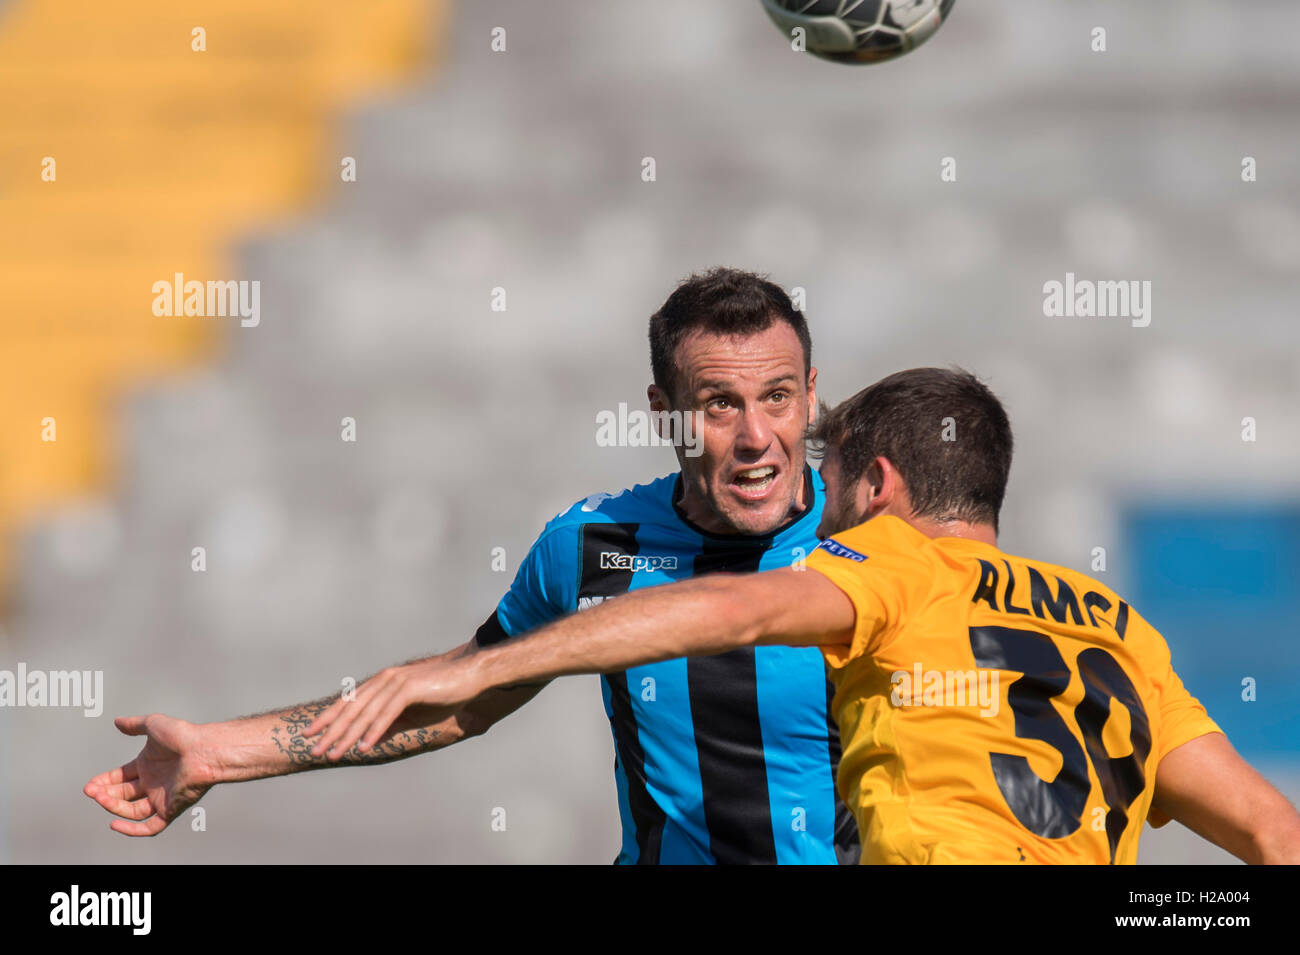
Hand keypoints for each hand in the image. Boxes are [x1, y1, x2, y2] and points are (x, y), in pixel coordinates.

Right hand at [83, 714, 216, 836]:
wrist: (204, 750)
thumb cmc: (183, 735)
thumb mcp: (153, 724)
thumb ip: (134, 724)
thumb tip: (117, 721)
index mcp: (148, 765)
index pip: (120, 778)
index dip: (104, 782)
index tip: (90, 785)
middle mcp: (154, 783)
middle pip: (123, 795)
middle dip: (105, 794)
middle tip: (91, 791)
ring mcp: (162, 797)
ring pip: (132, 811)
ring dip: (113, 807)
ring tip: (100, 798)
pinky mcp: (171, 810)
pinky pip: (150, 827)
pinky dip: (132, 829)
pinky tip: (115, 823)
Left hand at [305, 658, 479, 760]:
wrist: (470, 678)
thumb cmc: (443, 695)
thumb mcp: (411, 714)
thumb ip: (389, 723)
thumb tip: (368, 739)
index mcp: (382, 683)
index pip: (349, 702)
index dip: (328, 718)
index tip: (310, 734)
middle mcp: (385, 679)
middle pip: (352, 708)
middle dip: (331, 730)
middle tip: (314, 749)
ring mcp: (397, 682)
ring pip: (366, 713)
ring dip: (349, 735)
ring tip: (334, 753)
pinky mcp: (410, 688)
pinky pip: (388, 713)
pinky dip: (375, 730)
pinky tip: (365, 746)